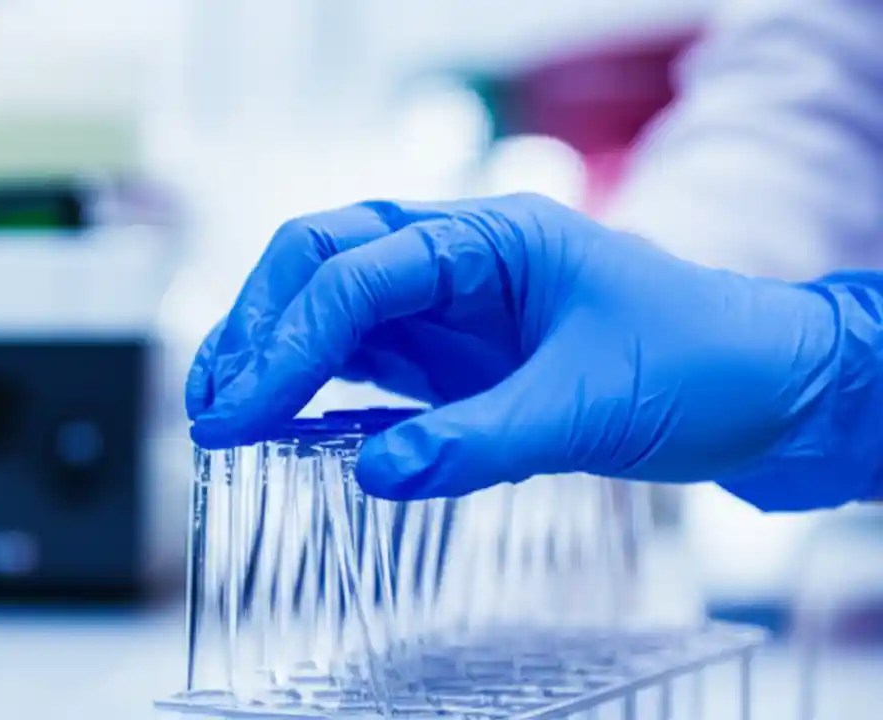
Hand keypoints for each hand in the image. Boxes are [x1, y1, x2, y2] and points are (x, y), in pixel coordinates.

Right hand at [186, 194, 882, 509]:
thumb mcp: (588, 408)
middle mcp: (454, 257)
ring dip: (268, 351)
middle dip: (258, 327)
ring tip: (216, 409)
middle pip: (318, 260)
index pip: (359, 272)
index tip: (243, 406)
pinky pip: (358, 360)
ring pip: (325, 305)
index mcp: (489, 236)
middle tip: (213, 403)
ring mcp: (446, 304)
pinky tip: (275, 423)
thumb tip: (374, 474)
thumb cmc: (696, 365)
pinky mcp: (446, 354)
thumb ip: (478, 442)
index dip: (292, 340)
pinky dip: (310, 388)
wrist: (759, 387)